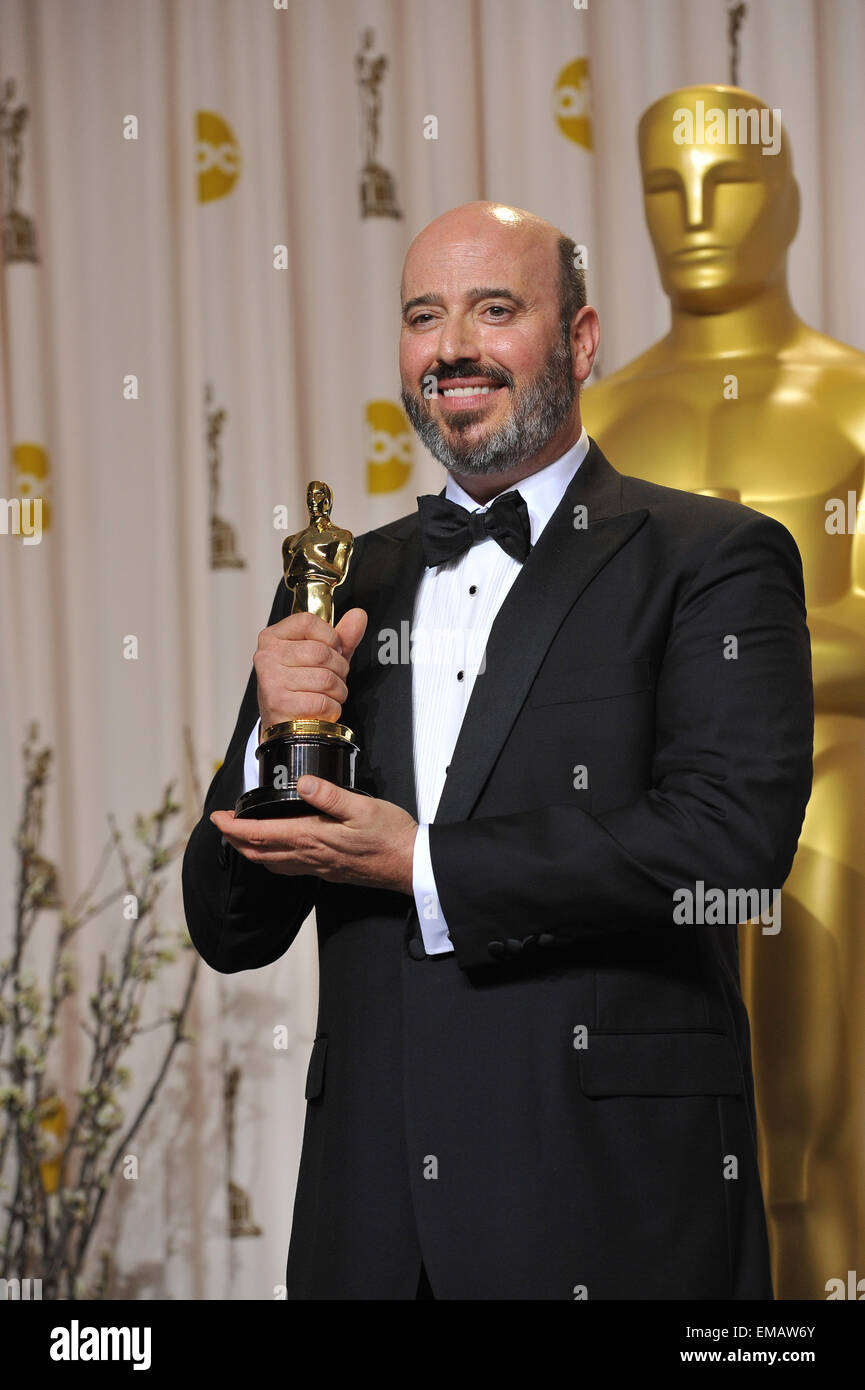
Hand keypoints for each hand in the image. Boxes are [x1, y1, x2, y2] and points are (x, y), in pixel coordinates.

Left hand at [210, 777, 417, 894]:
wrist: (410, 865)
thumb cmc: (390, 836)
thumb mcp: (363, 808)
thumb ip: (330, 795)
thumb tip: (302, 782)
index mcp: (312, 837)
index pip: (259, 834)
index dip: (232, 827)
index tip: (216, 817)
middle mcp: (309, 855)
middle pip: (258, 852)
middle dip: (234, 840)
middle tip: (221, 825)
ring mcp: (317, 866)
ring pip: (270, 862)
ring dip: (250, 850)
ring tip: (240, 836)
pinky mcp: (326, 871)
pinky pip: (288, 867)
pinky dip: (271, 858)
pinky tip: (276, 850)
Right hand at [254, 607, 367, 735]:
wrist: (284, 723)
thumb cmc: (301, 687)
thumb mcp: (321, 657)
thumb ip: (341, 636)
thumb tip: (359, 615)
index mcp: (272, 637)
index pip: (308, 621)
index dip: (330, 636)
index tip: (333, 650)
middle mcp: (267, 656)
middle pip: (321, 652)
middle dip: (339, 669)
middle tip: (333, 678)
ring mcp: (271, 680)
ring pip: (326, 679)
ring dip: (337, 691)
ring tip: (328, 695)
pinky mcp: (279, 704)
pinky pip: (322, 701)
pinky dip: (331, 708)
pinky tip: (322, 708)